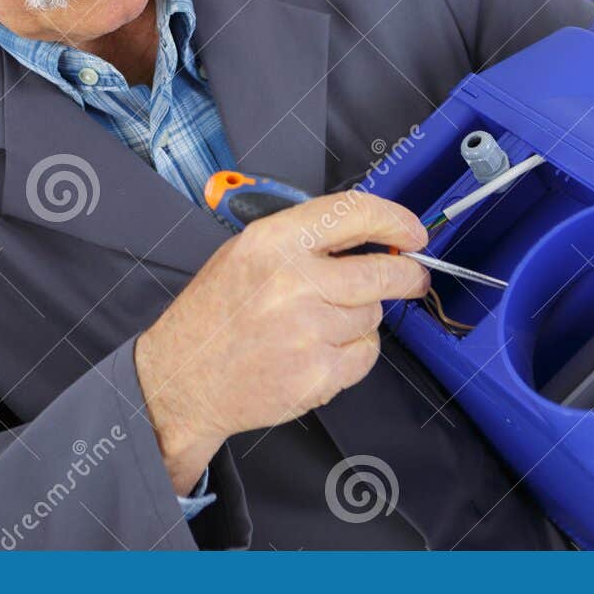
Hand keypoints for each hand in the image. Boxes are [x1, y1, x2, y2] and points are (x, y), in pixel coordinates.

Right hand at [134, 191, 429, 493]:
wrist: (182, 380)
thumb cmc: (215, 314)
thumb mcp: (245, 253)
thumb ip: (304, 240)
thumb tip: (370, 234)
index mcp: (272, 242)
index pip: (354, 213)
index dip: (395, 219)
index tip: (412, 231)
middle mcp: (292, 282)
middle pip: (382, 271)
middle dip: (406, 274)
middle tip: (411, 276)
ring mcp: (308, 331)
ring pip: (373, 315)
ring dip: (361, 318)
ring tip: (322, 324)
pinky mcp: (318, 374)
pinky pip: (365, 355)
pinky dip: (354, 353)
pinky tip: (320, 351)